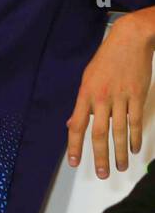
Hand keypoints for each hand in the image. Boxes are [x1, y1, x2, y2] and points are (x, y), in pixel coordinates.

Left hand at [66, 12, 153, 178]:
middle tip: (102, 174)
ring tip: (121, 167)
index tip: (74, 162)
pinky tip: (135, 148)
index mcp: (85, 94)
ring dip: (120, 152)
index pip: (77, 125)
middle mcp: (101, 98)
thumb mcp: (87, 78)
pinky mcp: (138, 96)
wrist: (130, 39)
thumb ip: (82, 104)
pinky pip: (135, 121)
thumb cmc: (107, 59)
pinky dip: (135, 137)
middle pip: (98, 133)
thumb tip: (74, 124)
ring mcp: (121, 98)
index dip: (75, 146)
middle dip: (99, 156)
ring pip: (119, 131)